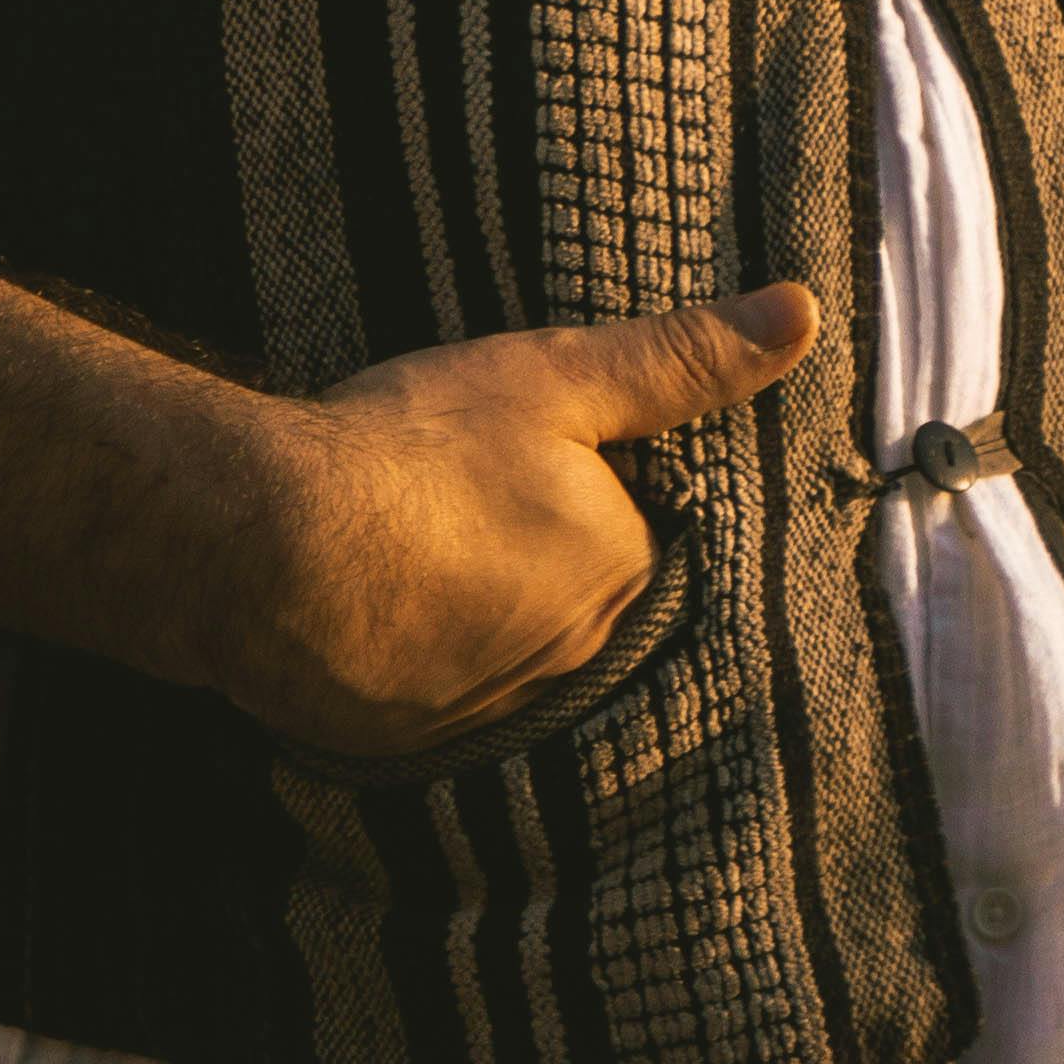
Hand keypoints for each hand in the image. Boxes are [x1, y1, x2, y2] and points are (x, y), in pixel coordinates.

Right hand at [227, 284, 820, 760]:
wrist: (261, 544)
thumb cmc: (412, 450)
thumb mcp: (555, 378)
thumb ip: (680, 357)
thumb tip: (803, 313)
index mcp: (626, 576)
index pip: (637, 539)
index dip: (585, 496)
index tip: (527, 469)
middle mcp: (578, 664)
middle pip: (574, 605)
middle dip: (531, 562)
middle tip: (458, 508)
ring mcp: (493, 715)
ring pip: (504, 656)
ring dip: (474, 621)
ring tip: (415, 559)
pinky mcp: (411, 749)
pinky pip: (433, 703)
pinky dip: (412, 666)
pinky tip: (373, 618)